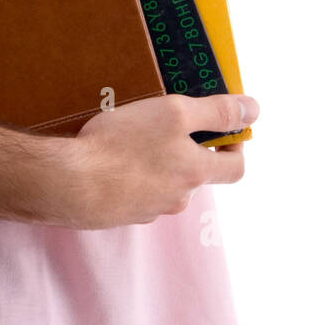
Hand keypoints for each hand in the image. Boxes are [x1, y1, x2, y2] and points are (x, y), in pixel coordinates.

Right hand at [64, 92, 259, 229]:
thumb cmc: (122, 146)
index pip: (234, 168)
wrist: (70, 184)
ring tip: (128, 138)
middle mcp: (177, 198)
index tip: (223, 129)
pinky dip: (129, 176)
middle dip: (186, 150)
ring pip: (163, 183)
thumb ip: (216, 111)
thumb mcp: (174, 113)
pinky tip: (108, 159)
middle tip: (164, 124)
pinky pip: (134, 192)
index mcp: (195, 174)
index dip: (234, 146)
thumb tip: (254, 110)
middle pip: (195, 174)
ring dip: (155, 163)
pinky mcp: (119, 214)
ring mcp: (147, 210)